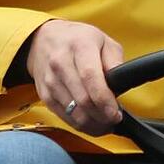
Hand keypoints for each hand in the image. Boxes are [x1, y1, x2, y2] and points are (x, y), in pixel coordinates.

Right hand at [27, 20, 124, 135]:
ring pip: (73, 112)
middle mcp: (61, 62)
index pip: (91, 77)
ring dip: (92, 124)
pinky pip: (64, 117)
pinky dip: (80, 124)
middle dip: (102, 116)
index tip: (115, 112)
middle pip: (82, 99)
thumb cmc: (78, 40)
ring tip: (105, 123)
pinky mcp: (44, 94)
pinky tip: (91, 122)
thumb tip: (120, 84)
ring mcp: (50, 80)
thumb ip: (114, 62)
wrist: (43, 39)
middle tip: (114, 119)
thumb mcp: (103, 41)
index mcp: (80, 46)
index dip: (104, 99)